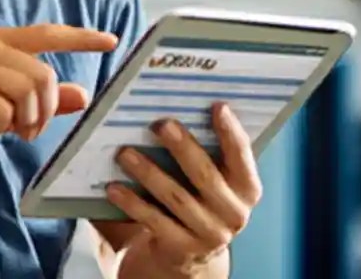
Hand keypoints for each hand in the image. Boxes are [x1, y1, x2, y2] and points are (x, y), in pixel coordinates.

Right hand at [0, 25, 118, 163]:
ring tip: (13, 130)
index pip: (48, 34)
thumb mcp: (10, 108)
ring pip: (27, 92)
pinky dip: (1, 127)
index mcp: (0, 43)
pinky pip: (2, 111)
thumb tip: (84, 94)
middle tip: (31, 130)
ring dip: (26, 120)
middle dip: (46, 110)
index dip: (81, 38)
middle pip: (44, 75)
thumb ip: (46, 100)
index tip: (111, 40)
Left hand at [98, 103, 261, 276]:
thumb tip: (175, 107)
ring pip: (177, 199)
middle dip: (184, 148)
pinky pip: (154, 221)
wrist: (189, 254)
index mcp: (247, 188)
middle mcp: (234, 214)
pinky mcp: (182, 249)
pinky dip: (132, 203)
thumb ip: (205, 149)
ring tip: (125, 152)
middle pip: (207, 176)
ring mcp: (209, 235)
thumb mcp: (211, 177)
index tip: (217, 106)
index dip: (231, 132)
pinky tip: (113, 187)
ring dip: (149, 173)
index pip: (243, 156)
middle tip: (161, 124)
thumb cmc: (197, 197)